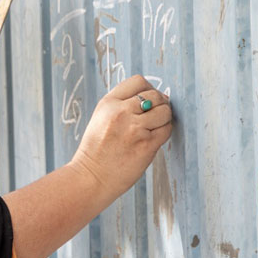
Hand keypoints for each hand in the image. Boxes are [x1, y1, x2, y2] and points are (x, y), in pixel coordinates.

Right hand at [69, 75, 171, 199]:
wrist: (92, 176)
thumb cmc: (97, 149)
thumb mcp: (101, 117)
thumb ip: (121, 105)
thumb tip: (155, 97)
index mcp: (109, 103)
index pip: (138, 81)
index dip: (149, 88)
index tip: (150, 99)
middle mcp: (122, 112)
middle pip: (155, 95)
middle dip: (160, 103)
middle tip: (157, 114)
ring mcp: (135, 128)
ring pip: (165, 111)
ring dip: (165, 117)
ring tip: (156, 126)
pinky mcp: (146, 144)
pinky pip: (166, 129)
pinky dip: (164, 131)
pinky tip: (155, 137)